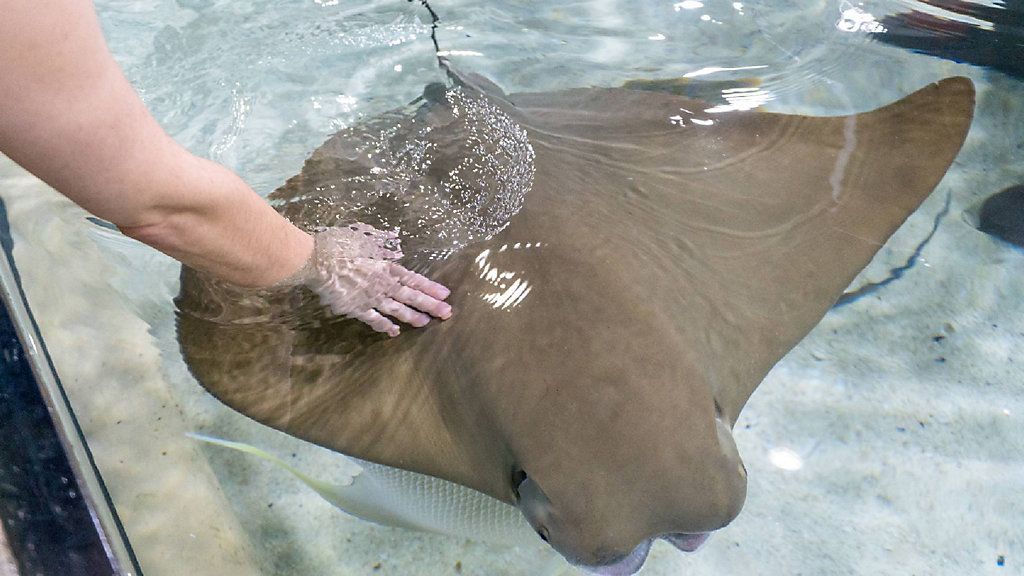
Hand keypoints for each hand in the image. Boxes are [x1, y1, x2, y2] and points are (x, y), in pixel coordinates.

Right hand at [301, 223, 451, 336]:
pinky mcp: (357, 309)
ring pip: (397, 309)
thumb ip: (380, 243)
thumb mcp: (364, 239)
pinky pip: (374, 319)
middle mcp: (383, 284)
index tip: (445, 294)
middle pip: (411, 296)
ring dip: (412, 316)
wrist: (318, 261)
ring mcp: (371, 298)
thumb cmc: (339, 245)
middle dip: (430, 305)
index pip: (413, 278)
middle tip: (447, 313)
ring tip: (426, 323)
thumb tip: (393, 241)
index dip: (430, 287)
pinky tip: (394, 331)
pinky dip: (385, 326)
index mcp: (386, 267)